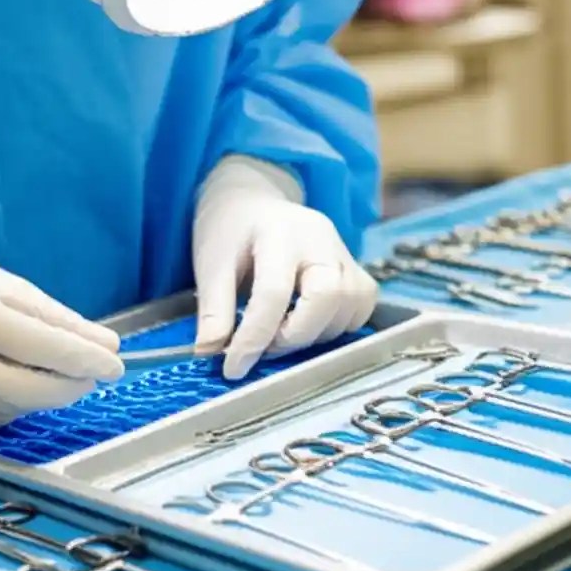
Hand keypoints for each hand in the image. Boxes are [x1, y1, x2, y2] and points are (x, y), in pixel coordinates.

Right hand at [0, 209, 122, 426]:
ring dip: (35, 397)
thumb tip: (107, 347)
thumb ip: (56, 319)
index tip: (114, 365)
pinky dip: (3, 406)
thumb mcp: (5, 286)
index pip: (37, 344)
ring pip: (5, 409)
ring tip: (44, 375)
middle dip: (66, 387)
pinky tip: (2, 384)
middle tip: (90, 380)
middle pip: (23, 388)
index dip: (81, 358)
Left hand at [193, 160, 376, 380]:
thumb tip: (209, 353)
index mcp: (278, 231)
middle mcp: (321, 238)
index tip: (234, 367)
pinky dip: (337, 327)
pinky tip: (307, 325)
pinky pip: (362, 306)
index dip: (254, 337)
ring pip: (350, 305)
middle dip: (295, 335)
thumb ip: (213, 309)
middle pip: (328, 296)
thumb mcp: (211, 264)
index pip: (274, 292)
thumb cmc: (230, 231)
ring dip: (315, 334)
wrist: (253, 203)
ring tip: (279, 335)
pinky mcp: (356, 268)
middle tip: (263, 346)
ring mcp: (343, 251)